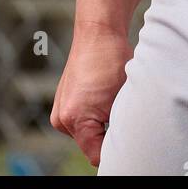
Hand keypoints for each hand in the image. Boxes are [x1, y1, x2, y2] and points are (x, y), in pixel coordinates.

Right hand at [50, 27, 132, 167]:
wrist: (98, 33)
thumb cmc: (112, 60)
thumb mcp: (121, 98)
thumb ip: (119, 126)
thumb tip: (125, 145)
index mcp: (75, 119)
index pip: (97, 155)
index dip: (115, 149)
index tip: (128, 142)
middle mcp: (61, 119)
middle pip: (90, 145)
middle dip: (107, 135)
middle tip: (121, 115)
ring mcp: (59, 112)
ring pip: (86, 133)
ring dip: (100, 124)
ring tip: (110, 101)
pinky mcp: (62, 104)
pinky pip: (81, 121)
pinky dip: (93, 115)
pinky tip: (102, 97)